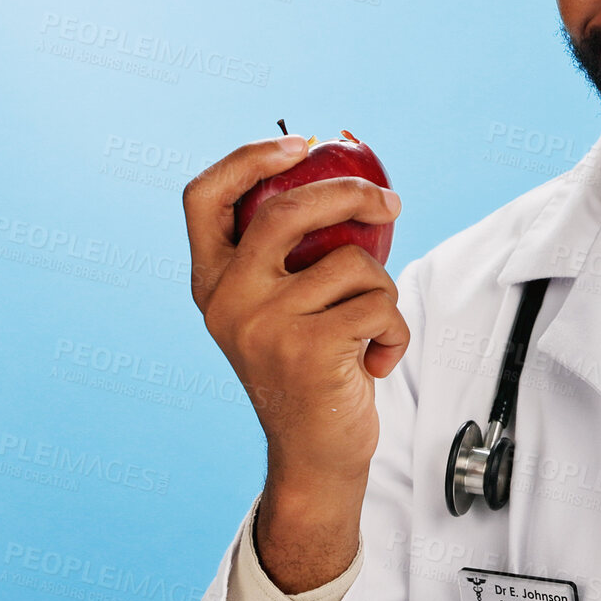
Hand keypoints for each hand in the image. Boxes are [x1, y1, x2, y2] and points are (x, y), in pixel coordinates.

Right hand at [183, 134, 406, 589]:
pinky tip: (377, 359)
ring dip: (384, 289)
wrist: (316, 455)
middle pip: (288, 208)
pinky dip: (396, 330)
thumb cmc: (311, 370)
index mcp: (211, 282)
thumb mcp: (283, 306)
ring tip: (373, 326)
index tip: (300, 145)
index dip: (248, 158)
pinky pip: (379, 304)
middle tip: (390, 202)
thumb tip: (352, 178)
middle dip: (352, 193)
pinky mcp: (306, 349)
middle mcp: (225, 299)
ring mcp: (262, 324)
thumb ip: (294, 253)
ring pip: (352, 262)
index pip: (203, 197)